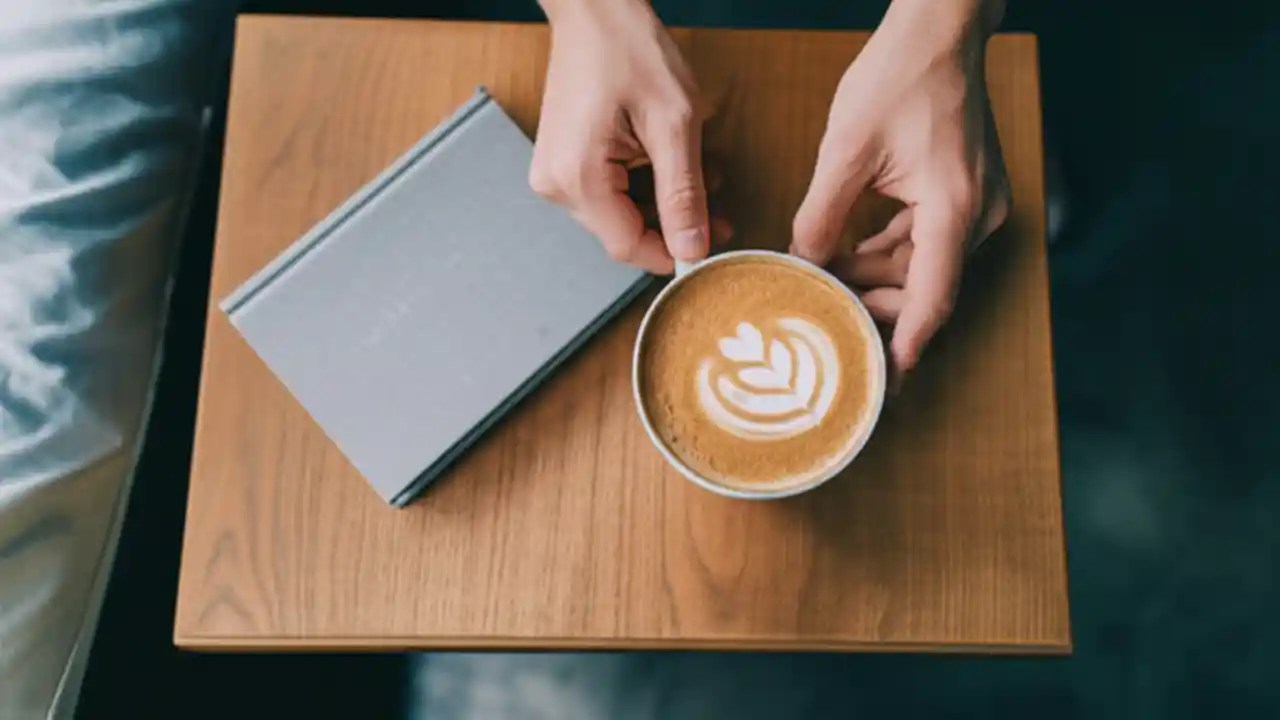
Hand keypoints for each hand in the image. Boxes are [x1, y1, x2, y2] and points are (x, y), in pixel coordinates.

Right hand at [531, 0, 718, 273]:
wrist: (595, 10)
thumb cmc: (630, 50)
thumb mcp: (673, 123)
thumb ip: (683, 193)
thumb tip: (694, 249)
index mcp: (577, 177)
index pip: (628, 246)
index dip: (674, 251)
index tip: (713, 243)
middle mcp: (555, 185)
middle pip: (623, 233)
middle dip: (674, 223)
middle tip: (718, 203)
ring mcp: (556, 175)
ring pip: (620, 215)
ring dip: (663, 201)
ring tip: (700, 170)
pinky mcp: (564, 164)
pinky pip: (609, 194)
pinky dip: (644, 185)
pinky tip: (668, 160)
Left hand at [791, 0, 1010, 378]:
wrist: (940, 32)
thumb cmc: (898, 78)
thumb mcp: (846, 152)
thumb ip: (822, 217)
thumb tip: (800, 265)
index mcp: (955, 209)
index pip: (932, 299)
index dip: (906, 346)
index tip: (884, 384)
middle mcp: (978, 215)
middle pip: (926, 289)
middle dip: (875, 307)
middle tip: (826, 322)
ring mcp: (977, 205)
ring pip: (923, 267)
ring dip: (875, 279)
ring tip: (825, 285)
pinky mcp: (965, 194)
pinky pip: (926, 242)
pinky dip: (888, 252)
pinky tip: (847, 255)